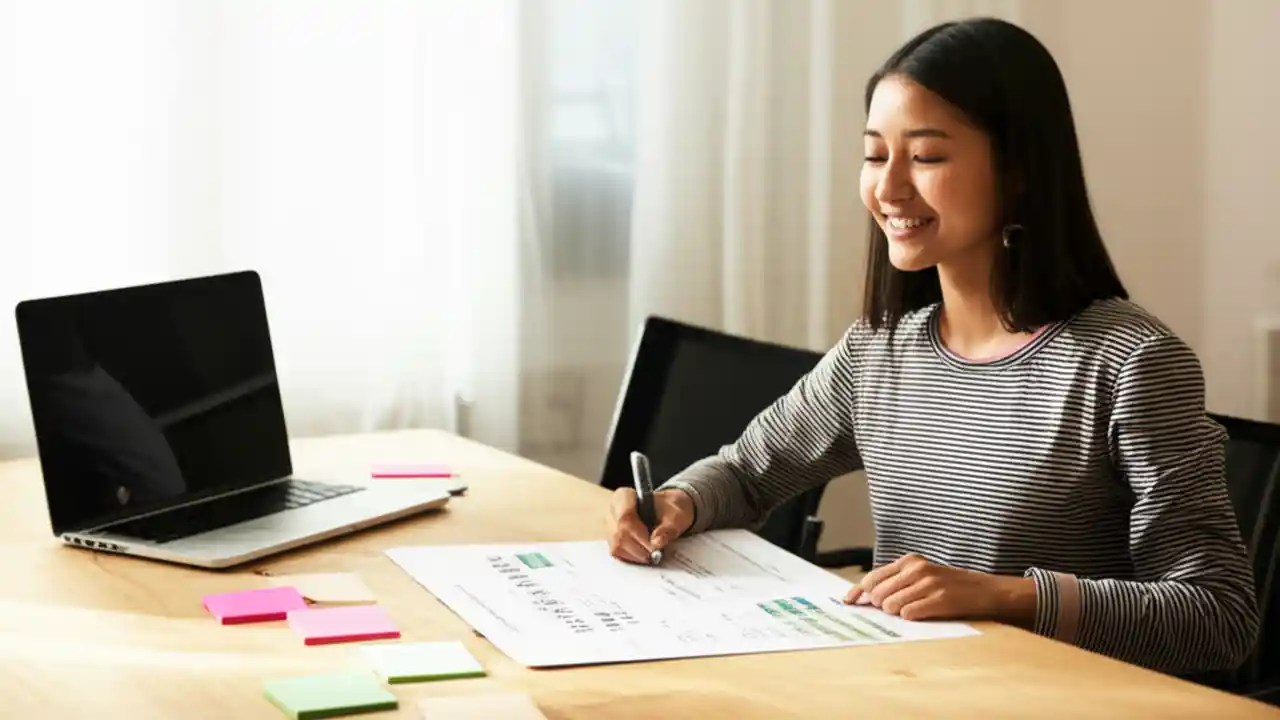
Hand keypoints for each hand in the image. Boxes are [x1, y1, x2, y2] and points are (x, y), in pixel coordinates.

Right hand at [606, 488, 694, 563]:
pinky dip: (633, 557)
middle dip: (640, 548)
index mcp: (624, 496)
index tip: (654, 545)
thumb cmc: (669, 511)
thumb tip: (657, 542)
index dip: (639, 534)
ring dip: (637, 555)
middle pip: (620, 533)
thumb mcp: (675, 516)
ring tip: (652, 555)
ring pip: (617, 545)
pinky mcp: (611, 540)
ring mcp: (609, 526)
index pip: (625, 516)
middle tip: (657, 554)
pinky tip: (644, 555)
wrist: (667, 513)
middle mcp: (612, 510)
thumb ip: (668, 528)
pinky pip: (617, 553)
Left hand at [843, 552, 1035, 626]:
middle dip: (881, 606)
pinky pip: (909, 614)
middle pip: (878, 594)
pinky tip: (922, 613)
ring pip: (891, 605)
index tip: (849, 602)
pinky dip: (912, 617)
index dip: (858, 591)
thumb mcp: (920, 574)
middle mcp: (916, 569)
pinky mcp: (939, 599)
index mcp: (909, 561)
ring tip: (913, 609)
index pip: (872, 577)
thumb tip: (865, 596)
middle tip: (896, 608)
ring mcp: (928, 583)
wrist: (983, 590)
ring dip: (897, 613)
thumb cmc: (947, 585)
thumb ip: (895, 581)